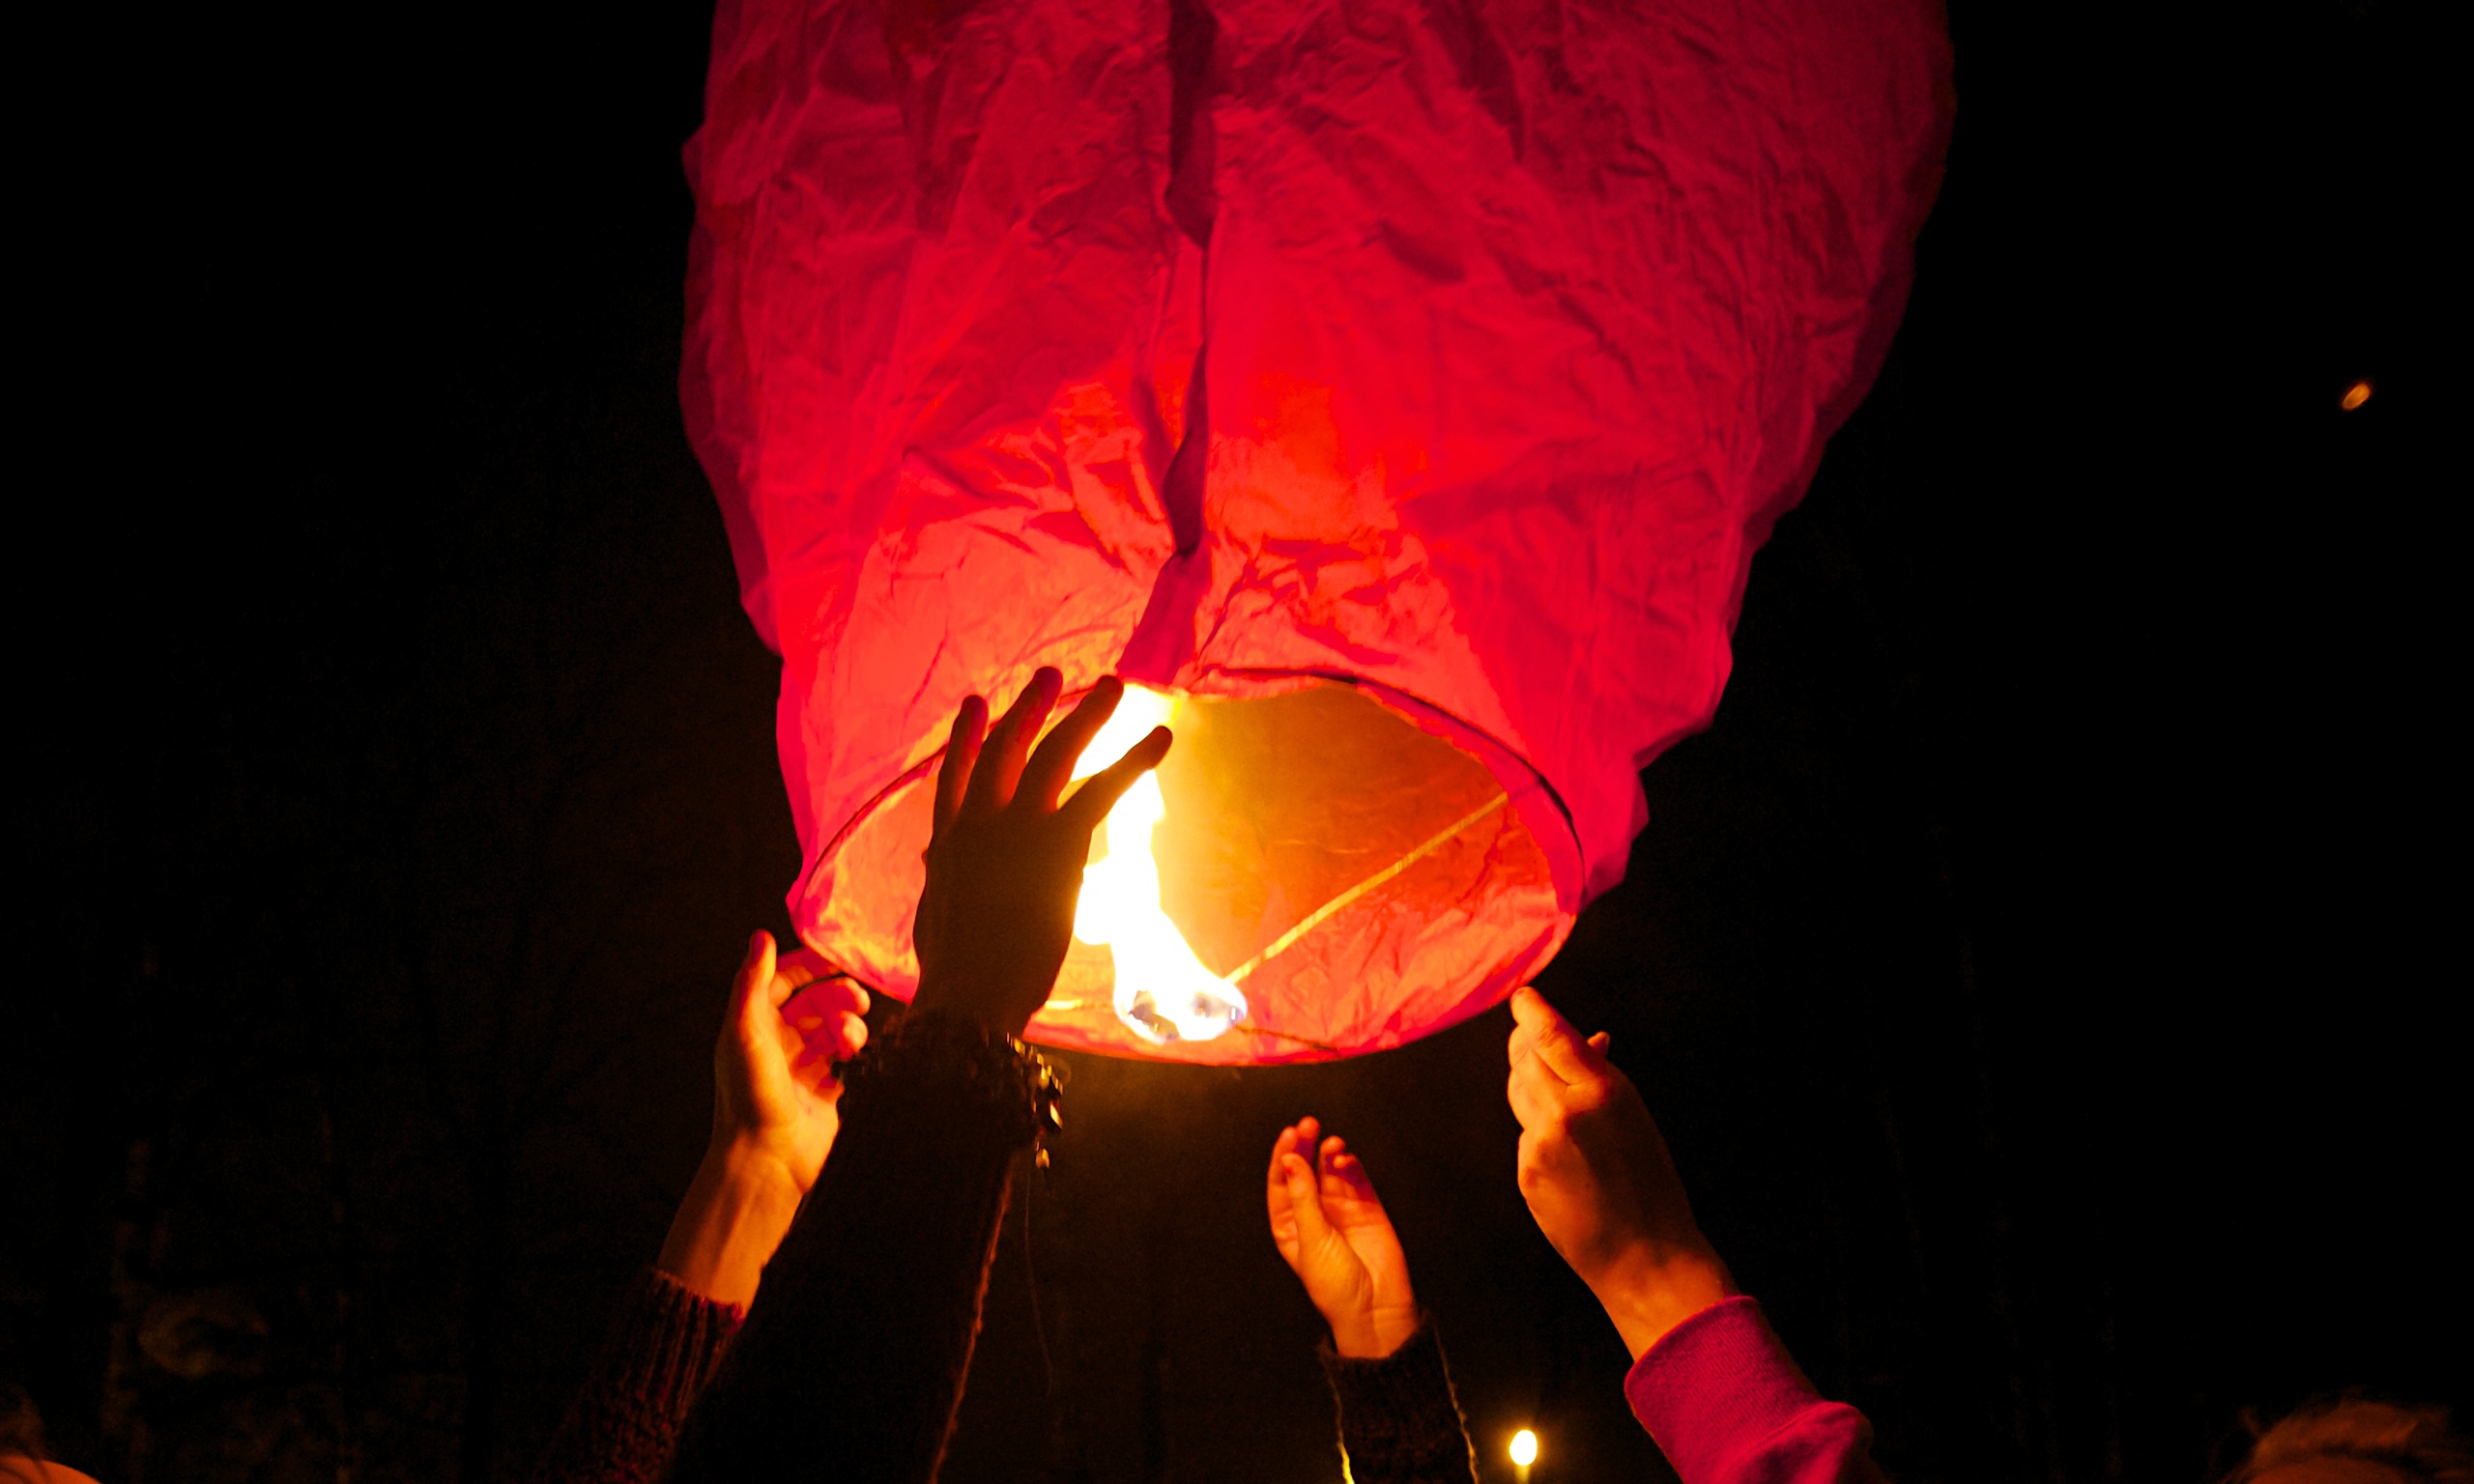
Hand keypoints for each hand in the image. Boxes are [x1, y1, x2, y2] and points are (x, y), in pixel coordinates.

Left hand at [659, 930, 869, 1306]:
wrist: (767, 1161)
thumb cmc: (750, 1096)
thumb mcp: (745, 1029)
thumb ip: (754, 981)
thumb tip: (762, 936)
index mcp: (753, 1025)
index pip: (783, 980)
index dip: (810, 965)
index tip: (839, 957)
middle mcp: (777, 1043)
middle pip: (814, 1001)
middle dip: (837, 992)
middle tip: (857, 995)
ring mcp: (802, 1068)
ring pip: (834, 1027)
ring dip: (848, 1022)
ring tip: (852, 1034)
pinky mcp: (826, 1091)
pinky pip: (847, 1059)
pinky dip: (855, 1050)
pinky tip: (854, 1055)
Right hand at [912, 669, 1170, 1036]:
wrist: (968, 994)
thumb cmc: (953, 975)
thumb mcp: (934, 918)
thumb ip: (939, 881)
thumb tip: (931, 863)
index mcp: (947, 843)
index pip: (956, 777)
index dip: (965, 738)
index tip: (975, 704)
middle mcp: (979, 821)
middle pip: (1005, 748)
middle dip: (1030, 708)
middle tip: (1053, 675)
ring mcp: (1017, 826)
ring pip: (1056, 754)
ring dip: (1088, 714)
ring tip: (1113, 685)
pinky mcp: (1057, 843)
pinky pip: (1103, 790)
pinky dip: (1135, 760)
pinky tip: (1162, 738)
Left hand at [1266, 1117, 1420, 1358]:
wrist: (1376, 1308)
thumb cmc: (1337, 1287)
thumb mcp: (1311, 1240)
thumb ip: (1304, 1197)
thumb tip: (1292, 1160)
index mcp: (1290, 1226)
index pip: (1281, 1183)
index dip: (1284, 1158)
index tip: (1289, 1135)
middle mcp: (1314, 1214)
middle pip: (1305, 1171)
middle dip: (1304, 1147)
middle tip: (1308, 1125)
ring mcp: (1341, 1210)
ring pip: (1330, 1171)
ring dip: (1328, 1153)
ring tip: (1330, 1143)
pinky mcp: (1367, 1208)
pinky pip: (1355, 1180)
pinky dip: (1350, 1165)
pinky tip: (1345, 1158)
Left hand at [1506, 986, 1734, 1359]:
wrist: (1646, 1255)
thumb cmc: (1651, 1183)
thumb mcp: (1637, 1117)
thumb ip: (1603, 1077)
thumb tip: (1590, 1038)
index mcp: (1604, 1091)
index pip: (1553, 1035)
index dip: (1531, 1011)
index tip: (1521, 997)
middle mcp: (1566, 1112)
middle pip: (1525, 1060)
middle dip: (1524, 1045)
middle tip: (1525, 1035)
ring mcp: (1541, 1144)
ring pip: (1520, 1096)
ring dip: (1531, 1086)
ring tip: (1559, 1100)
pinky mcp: (1526, 1173)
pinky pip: (1526, 1137)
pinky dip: (1539, 1135)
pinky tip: (1568, 1157)